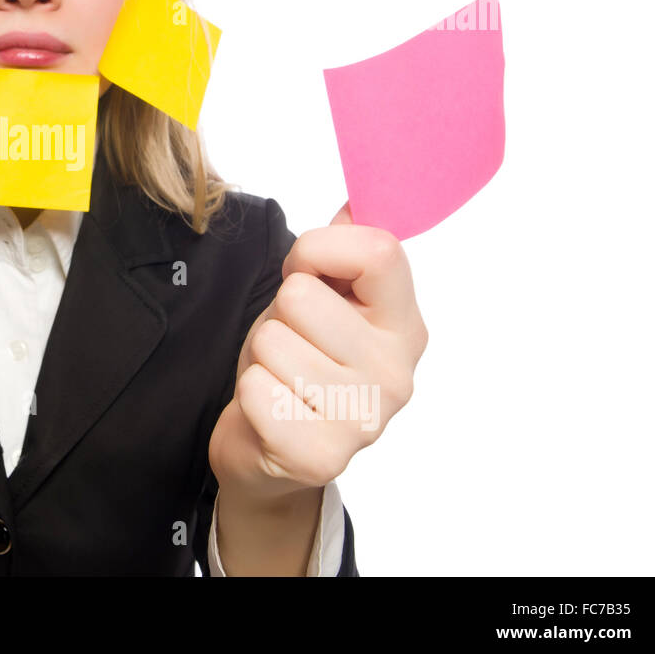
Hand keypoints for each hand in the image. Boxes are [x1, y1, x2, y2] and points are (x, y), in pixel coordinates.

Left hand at [209, 202, 427, 504]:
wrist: (268, 450)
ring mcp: (363, 419)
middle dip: (278, 314)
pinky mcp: (320, 455)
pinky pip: (257, 388)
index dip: (320, 249)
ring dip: (261, 357)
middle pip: (302, 296)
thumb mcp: (323, 297)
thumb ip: (344, 249)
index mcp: (404, 325)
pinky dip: (249, 394)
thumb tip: (360, 198)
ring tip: (279, 378)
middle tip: (291, 345)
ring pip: (272, 340)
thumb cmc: (294, 362)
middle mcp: (396, 373)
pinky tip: (270, 411)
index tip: (309, 274)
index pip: (377, 250)